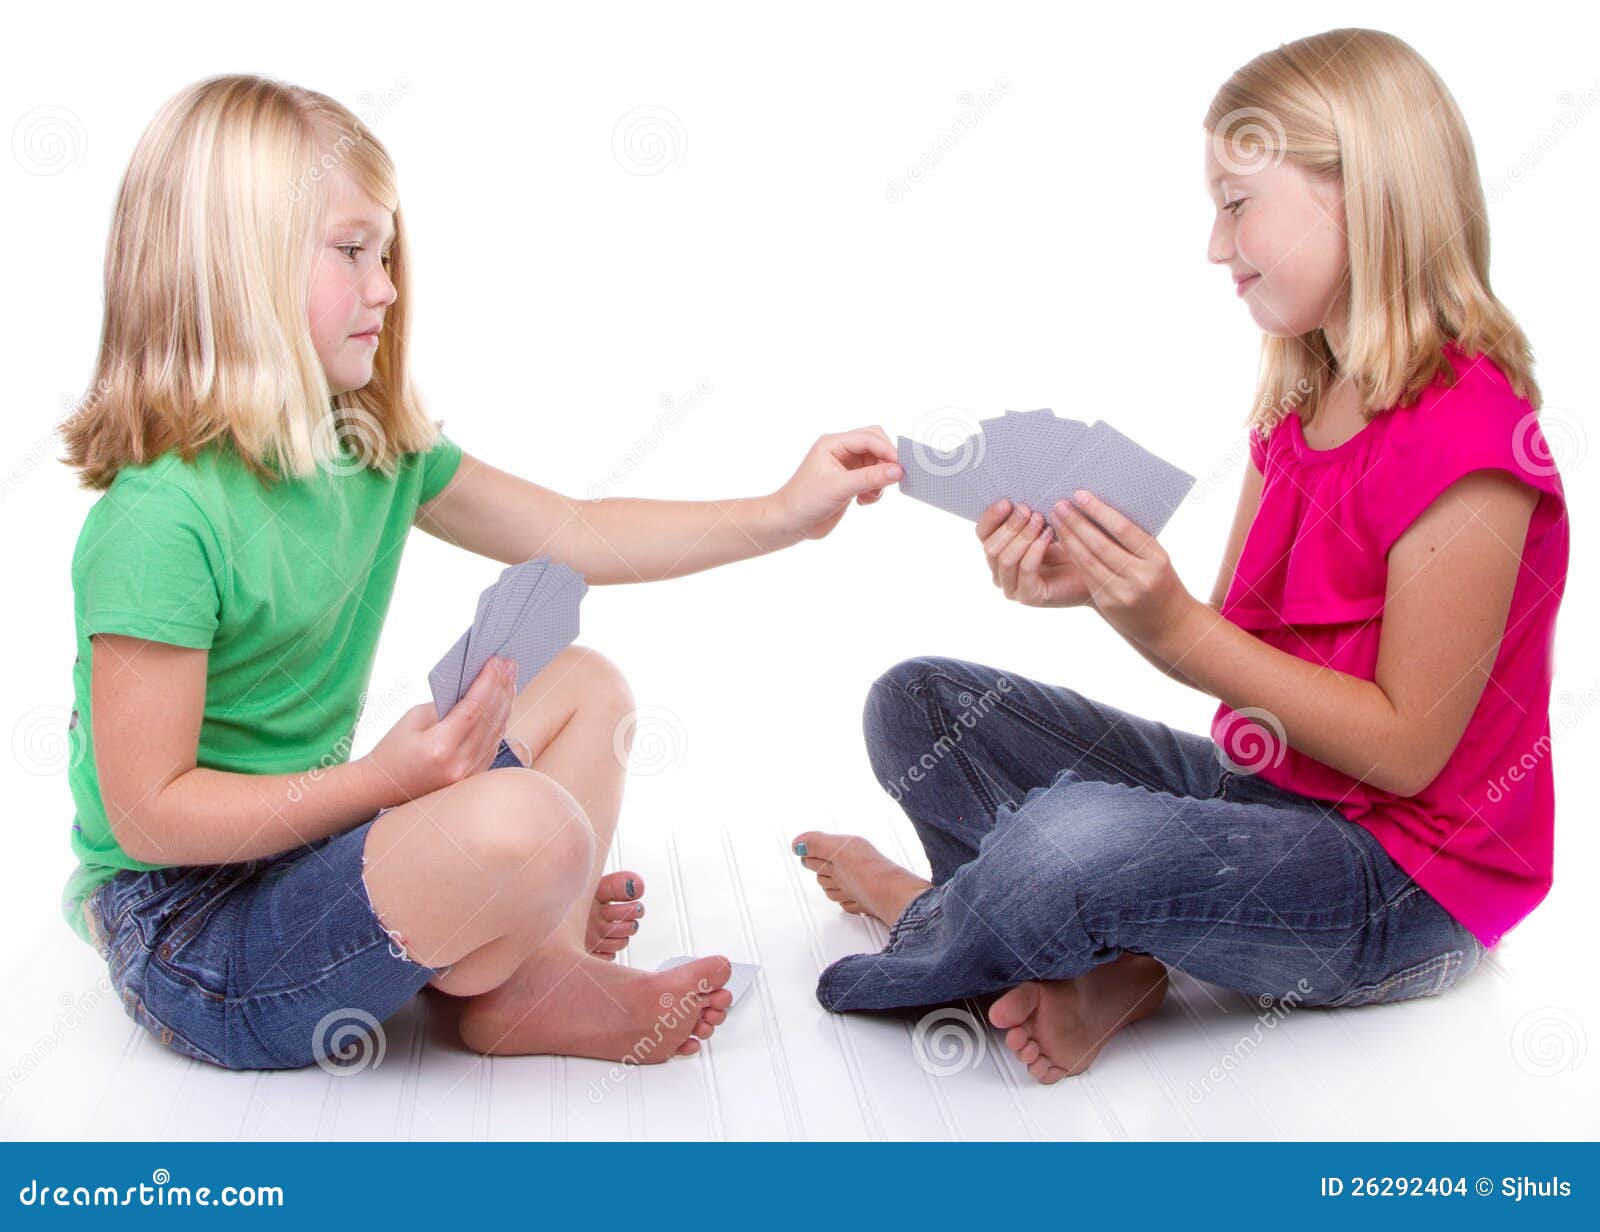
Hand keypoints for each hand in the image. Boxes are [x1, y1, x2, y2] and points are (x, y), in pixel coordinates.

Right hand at [364, 655, 520, 802]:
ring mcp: (468, 775)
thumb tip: (476, 686)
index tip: (498, 661)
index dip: (489, 681)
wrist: (381, 789)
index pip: (475, 707)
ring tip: (509, 679)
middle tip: (510, 664)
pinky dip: (499, 722)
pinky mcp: (472, 779)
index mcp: (440, 747)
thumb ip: (447, 704)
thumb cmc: (393, 749)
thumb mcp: (413, 719)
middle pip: (491, 718)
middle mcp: (459, 764)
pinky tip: (503, 703)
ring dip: (505, 703)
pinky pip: (492, 745)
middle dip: (502, 687)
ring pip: (497, 732)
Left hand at [770, 427, 903, 540]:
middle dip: (886, 461)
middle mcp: (840, 451)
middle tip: (893, 479)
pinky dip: (875, 489)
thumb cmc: (805, 501)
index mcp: (833, 443)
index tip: (901, 466)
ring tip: (871, 495)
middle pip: (875, 445)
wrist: (790, 523)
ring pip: (877, 463)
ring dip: (880, 478)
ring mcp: (846, 466)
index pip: (868, 437)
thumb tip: (898, 470)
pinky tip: (864, 501)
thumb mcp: (840, 487)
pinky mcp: (849, 482)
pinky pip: (873, 478)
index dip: (887, 450)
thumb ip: (871, 477)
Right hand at [978, 498, 1093, 607]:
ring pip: (1004, 559)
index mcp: (998, 553)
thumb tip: (1019, 494)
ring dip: (1022, 536)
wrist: (1097, 569)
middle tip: (1029, 510)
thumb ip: (1028, 514)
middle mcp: (1000, 572)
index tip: (1007, 502)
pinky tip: (1046, 536)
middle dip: (1010, 526)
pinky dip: (1034, 551)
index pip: (982, 534)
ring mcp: (1013, 587)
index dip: (991, 517)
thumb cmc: (1071, 545)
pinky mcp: (1029, 597)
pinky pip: (1025, 570)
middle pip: (990, 547)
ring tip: (1040, 520)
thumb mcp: (1045, 524)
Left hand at [1049, 489, 1195, 645]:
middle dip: (1077, 522)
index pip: (1123, 529)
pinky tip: (1063, 542)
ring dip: (1069, 538)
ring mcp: (1122, 593)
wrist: (1169, 624)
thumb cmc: (1161, 580)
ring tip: (1057, 519)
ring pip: (1088, 560)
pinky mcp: (1108, 604)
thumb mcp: (1157, 558)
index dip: (1099, 511)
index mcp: (1156, 559)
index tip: (1080, 495)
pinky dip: (1073, 556)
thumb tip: (1102, 508)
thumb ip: (1135, 539)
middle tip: (1060, 504)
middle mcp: (1140, 577)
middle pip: (1100, 545)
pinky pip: (1086, 575)